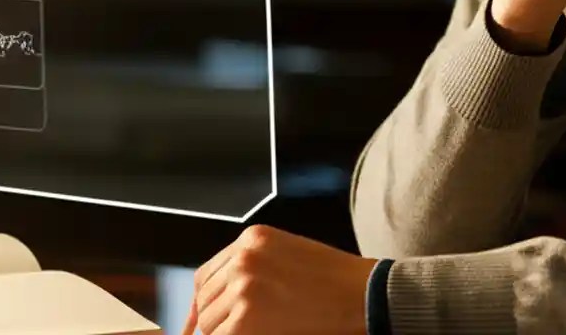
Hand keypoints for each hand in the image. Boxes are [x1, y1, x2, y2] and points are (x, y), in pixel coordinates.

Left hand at [181, 225, 378, 334]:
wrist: (362, 295)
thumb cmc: (335, 279)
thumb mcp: (287, 254)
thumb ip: (253, 268)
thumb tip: (223, 297)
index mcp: (251, 239)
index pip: (206, 274)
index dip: (203, 300)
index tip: (204, 317)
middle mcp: (242, 258)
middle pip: (205, 298)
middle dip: (216, 318)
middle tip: (236, 328)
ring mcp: (242, 287)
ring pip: (209, 322)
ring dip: (224, 331)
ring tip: (257, 330)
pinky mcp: (247, 318)